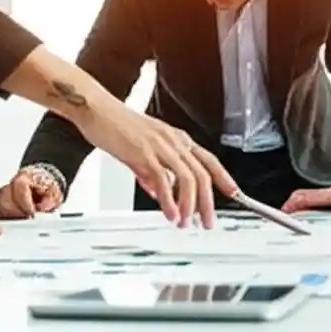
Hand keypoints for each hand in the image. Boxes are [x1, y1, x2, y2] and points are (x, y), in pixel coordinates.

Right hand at [1, 47, 239, 227]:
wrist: (96, 109)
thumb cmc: (115, 126)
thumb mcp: (140, 152)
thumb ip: (152, 174)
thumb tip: (160, 194)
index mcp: (176, 139)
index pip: (209, 160)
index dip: (223, 178)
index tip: (234, 194)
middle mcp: (173, 141)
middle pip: (202, 174)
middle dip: (209, 202)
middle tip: (208, 222)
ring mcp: (160, 146)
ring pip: (188, 178)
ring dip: (190, 205)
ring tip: (186, 222)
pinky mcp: (143, 152)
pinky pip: (163, 180)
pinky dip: (169, 200)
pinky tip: (170, 213)